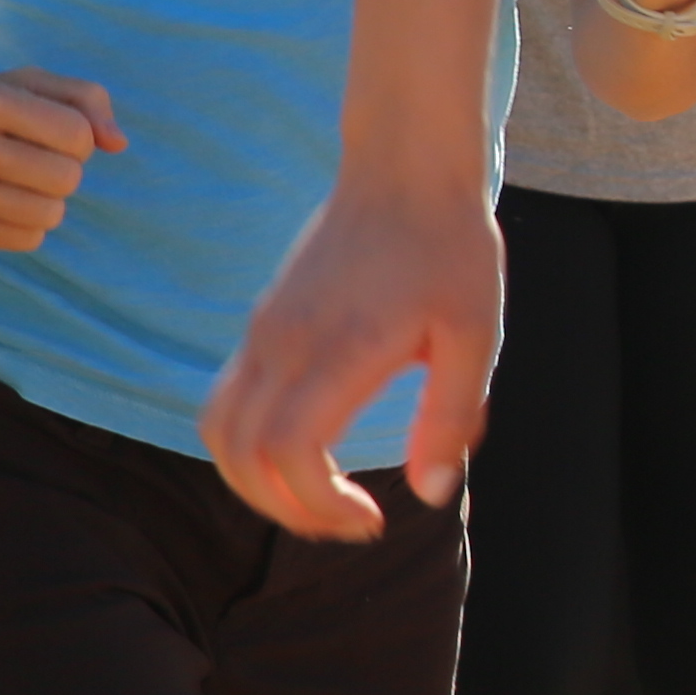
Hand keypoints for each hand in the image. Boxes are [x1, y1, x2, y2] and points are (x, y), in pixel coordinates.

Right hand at [0, 68, 118, 253]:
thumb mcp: (22, 82)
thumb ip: (84, 98)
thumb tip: (119, 143)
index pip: (76, 134)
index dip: (80, 138)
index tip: (56, 135)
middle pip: (66, 178)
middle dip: (66, 171)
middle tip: (39, 162)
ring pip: (50, 214)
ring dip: (50, 201)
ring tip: (23, 184)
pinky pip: (27, 240)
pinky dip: (28, 225)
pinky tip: (4, 203)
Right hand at [205, 177, 502, 539]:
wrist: (403, 171)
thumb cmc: (449, 249)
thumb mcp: (477, 333)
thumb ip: (453, 414)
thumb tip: (431, 492)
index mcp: (340, 348)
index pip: (289, 451)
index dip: (319, 504)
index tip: (374, 519)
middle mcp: (284, 343)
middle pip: (239, 455)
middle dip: (286, 509)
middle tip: (349, 523)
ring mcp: (263, 332)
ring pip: (218, 431)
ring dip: (255, 483)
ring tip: (319, 500)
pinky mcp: (261, 325)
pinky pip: (227, 401)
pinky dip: (249, 446)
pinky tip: (307, 454)